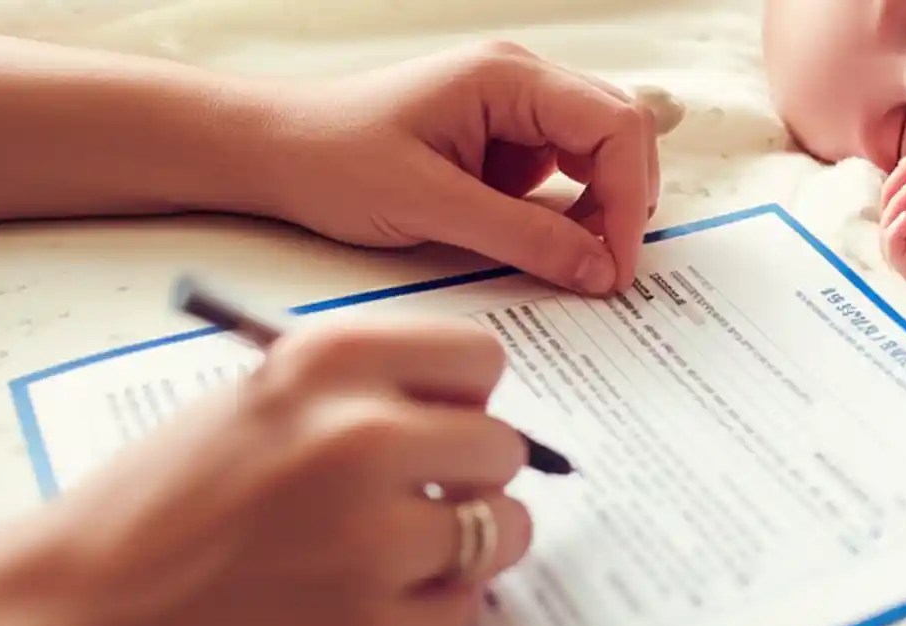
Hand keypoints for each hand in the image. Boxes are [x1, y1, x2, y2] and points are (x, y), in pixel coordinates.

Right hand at [0, 319, 531, 625]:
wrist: (73, 624)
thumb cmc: (151, 509)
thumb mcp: (251, 403)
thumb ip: (354, 390)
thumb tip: (457, 404)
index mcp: (323, 365)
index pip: (475, 357)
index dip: (466, 394)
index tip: (449, 416)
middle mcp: (359, 440)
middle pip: (502, 446)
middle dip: (472, 473)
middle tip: (423, 493)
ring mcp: (372, 541)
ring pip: (503, 529)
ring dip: (468, 542)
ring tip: (401, 551)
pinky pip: (465, 603)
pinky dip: (431, 605)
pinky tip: (369, 599)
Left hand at [266, 41, 660, 294]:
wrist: (276, 152)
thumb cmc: (334, 159)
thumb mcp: (429, 205)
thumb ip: (522, 237)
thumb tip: (600, 269)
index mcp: (507, 76)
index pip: (613, 126)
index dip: (628, 198)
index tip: (616, 266)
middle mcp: (521, 82)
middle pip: (619, 133)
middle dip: (624, 202)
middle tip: (606, 269)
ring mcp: (514, 111)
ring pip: (598, 155)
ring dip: (602, 209)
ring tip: (579, 261)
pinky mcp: (503, 143)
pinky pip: (564, 174)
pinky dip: (572, 213)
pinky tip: (551, 247)